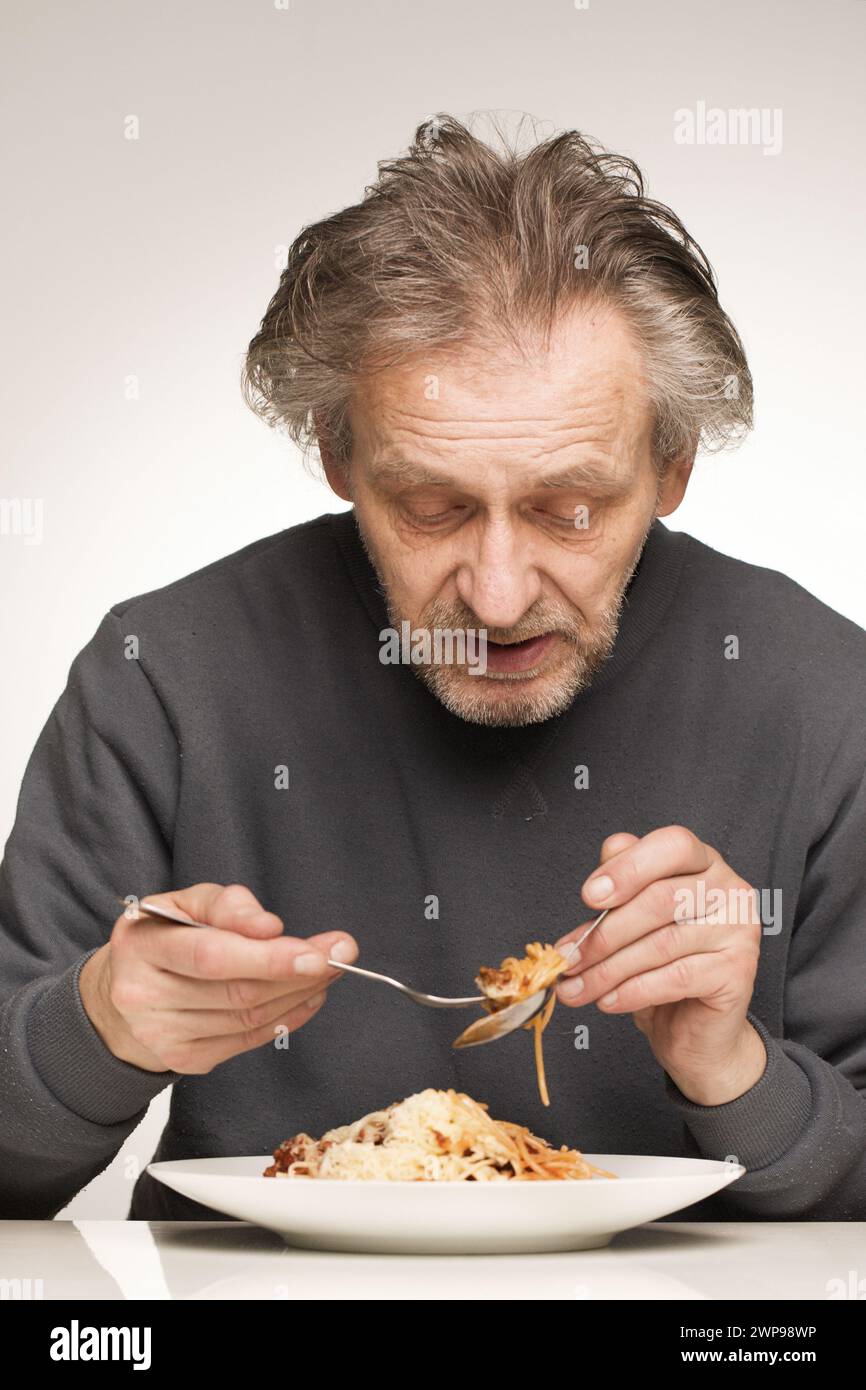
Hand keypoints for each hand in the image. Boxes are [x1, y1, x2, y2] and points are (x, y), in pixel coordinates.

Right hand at [79, 883, 357, 1073]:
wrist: (122, 993)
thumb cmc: (163, 937)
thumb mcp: (186, 903)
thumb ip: (227, 905)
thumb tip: (270, 928)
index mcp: (141, 946)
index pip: (211, 956)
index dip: (268, 958)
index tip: (317, 952)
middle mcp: (144, 996)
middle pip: (236, 991)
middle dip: (298, 973)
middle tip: (341, 953)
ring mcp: (163, 1035)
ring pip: (248, 1018)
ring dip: (300, 994)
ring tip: (328, 970)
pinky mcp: (184, 1060)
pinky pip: (248, 1040)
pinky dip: (287, 1017)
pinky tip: (307, 996)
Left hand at [554, 828, 766, 1104]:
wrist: (695, 1028)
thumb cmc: (663, 965)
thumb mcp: (633, 921)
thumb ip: (619, 890)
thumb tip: (596, 883)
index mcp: (703, 863)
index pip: (672, 845)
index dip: (628, 868)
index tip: (589, 896)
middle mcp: (728, 889)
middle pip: (661, 898)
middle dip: (604, 933)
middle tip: (569, 956)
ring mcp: (739, 930)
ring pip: (662, 943)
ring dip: (608, 970)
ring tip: (577, 987)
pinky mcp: (738, 972)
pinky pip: (675, 978)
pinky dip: (633, 992)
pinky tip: (609, 1000)